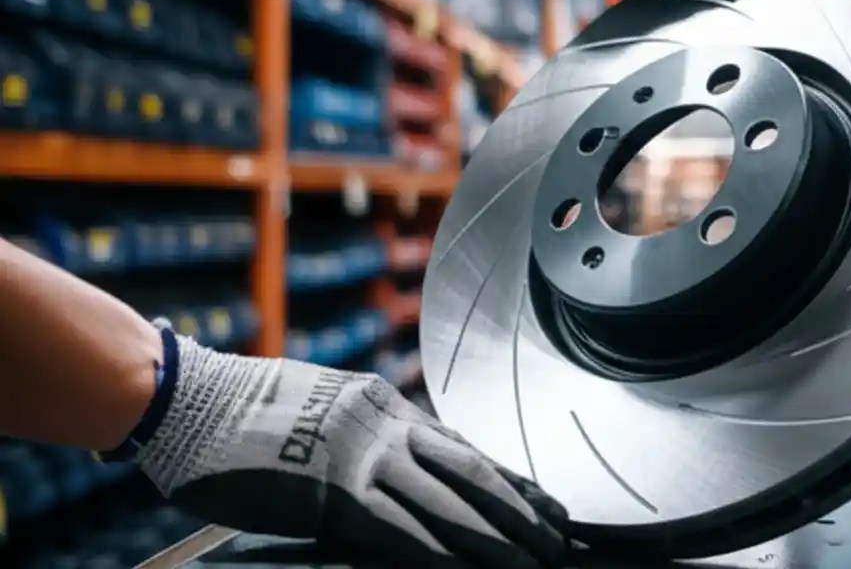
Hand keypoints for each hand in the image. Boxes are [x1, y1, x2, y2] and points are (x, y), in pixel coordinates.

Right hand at [136, 335, 568, 566]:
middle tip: (560, 538)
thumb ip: (367, 430)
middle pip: (471, 472)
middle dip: (520, 509)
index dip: (508, 477)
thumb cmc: (243, 409)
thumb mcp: (322, 402)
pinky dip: (439, 553)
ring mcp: (362, 457)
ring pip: (448, 502)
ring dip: (496, 537)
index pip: (462, 445)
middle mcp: (385, 425)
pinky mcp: (333, 493)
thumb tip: (403, 461)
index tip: (545, 501)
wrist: (188, 400)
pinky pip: (400, 530)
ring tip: (535, 561)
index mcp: (383, 403)